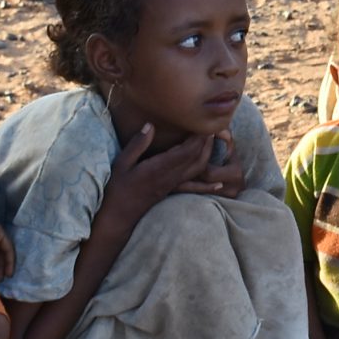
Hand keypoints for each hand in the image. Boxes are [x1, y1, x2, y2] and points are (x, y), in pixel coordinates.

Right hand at [98, 125, 238, 231]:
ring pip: (198, 170)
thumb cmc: (118, 187)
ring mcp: (173, 185)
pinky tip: (219, 185)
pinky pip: (194, 187)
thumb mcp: (122, 163)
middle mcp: (170, 177)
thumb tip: (150, 125)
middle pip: (196, 158)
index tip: (204, 124)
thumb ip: (137, 144)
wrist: (119, 214)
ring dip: (208, 155)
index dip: (198, 138)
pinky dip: (208, 185)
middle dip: (207, 142)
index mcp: (159, 167)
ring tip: (214, 141)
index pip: (186, 151)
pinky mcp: (173, 191)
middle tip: (213, 126)